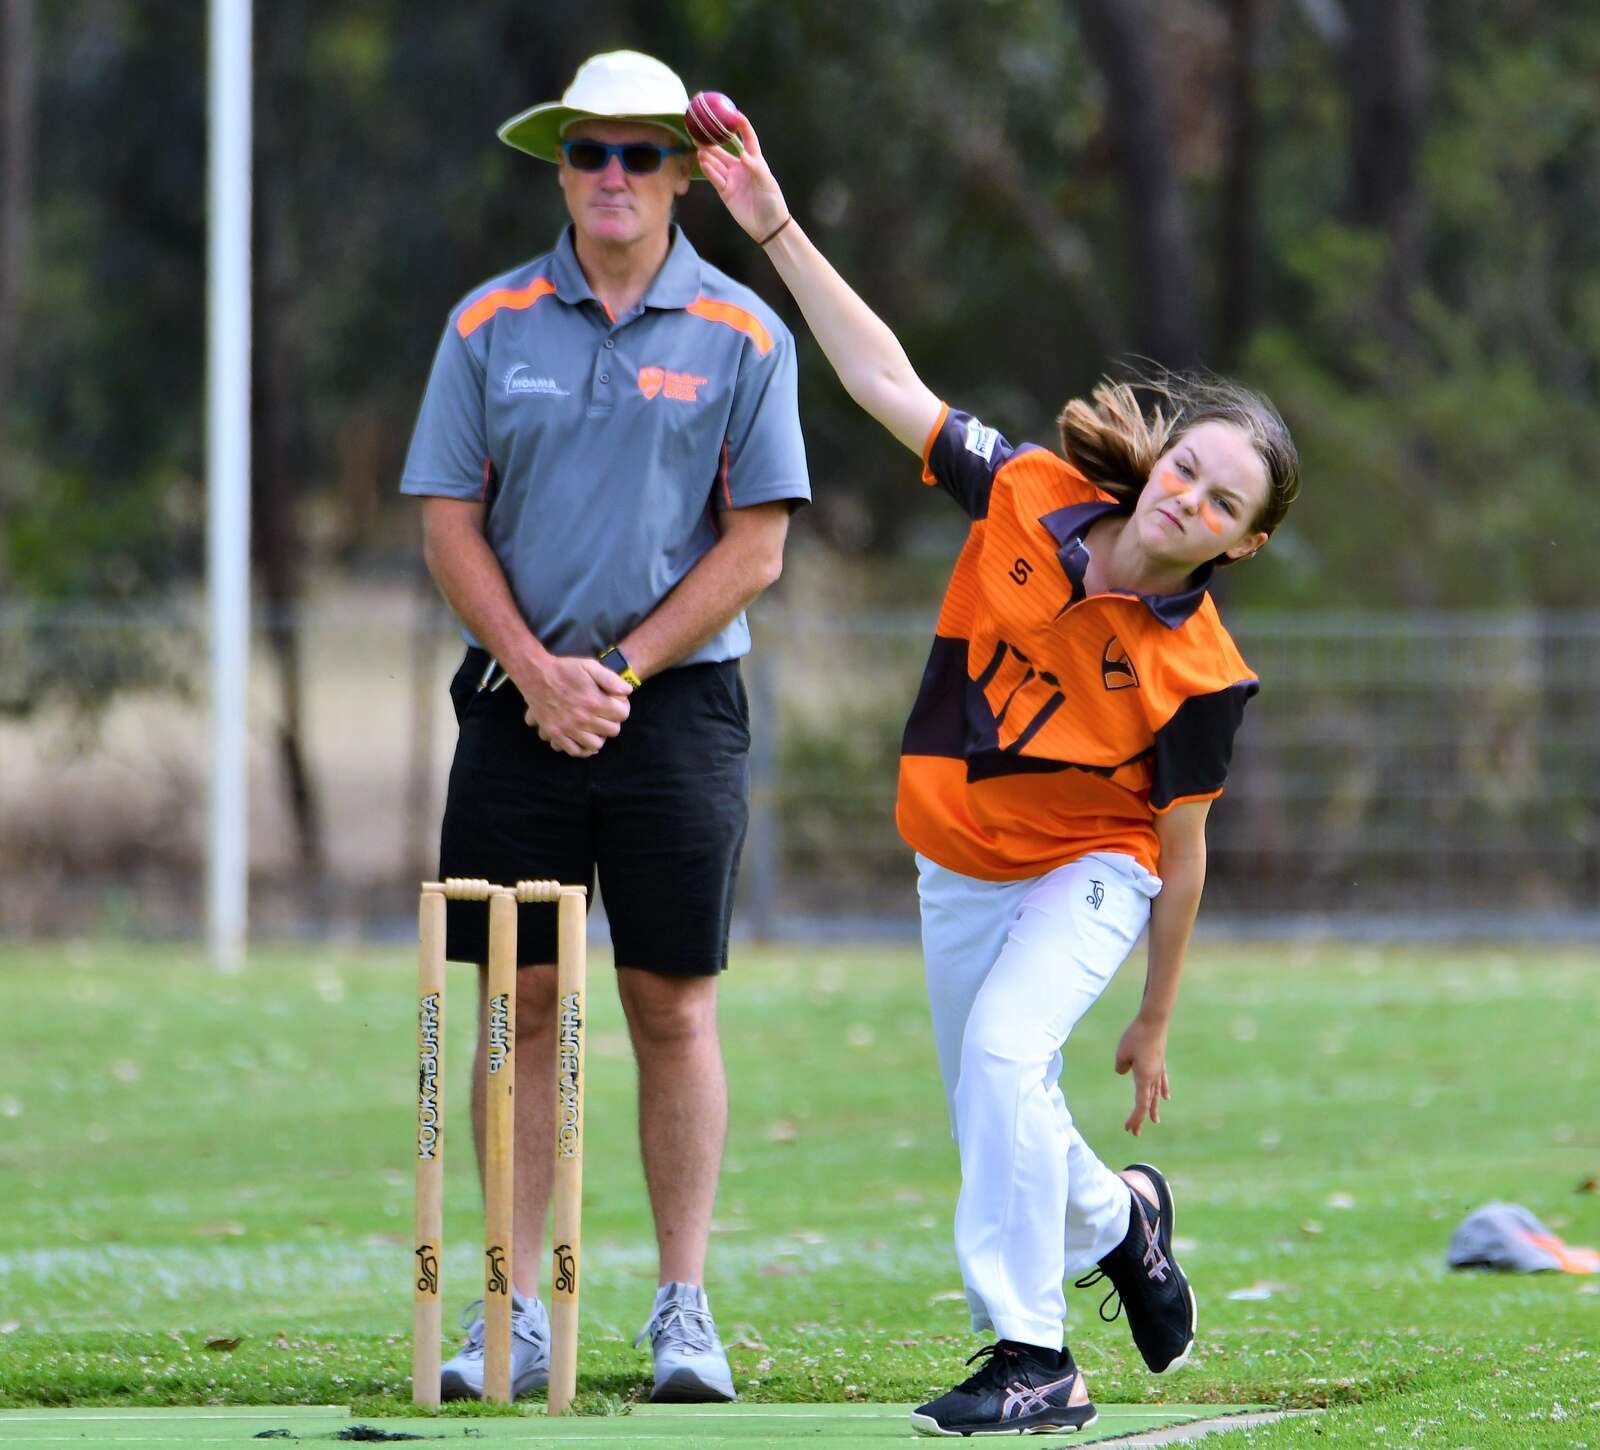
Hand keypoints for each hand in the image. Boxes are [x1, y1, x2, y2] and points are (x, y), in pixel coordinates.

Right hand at [517, 656, 630, 757]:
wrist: (535, 675)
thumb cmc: (564, 669)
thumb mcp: (590, 666)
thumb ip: (610, 679)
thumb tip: (627, 692)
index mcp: (594, 701)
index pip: (622, 715)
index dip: (622, 709)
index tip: (617, 705)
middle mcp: (583, 718)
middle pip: (612, 731)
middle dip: (612, 722)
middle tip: (606, 716)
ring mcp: (569, 728)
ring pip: (596, 745)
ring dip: (598, 736)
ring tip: (595, 728)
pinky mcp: (556, 734)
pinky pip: (574, 751)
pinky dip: (582, 749)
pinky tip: (583, 740)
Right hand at [697, 114, 789, 244]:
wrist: (768, 226)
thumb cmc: (772, 201)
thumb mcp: (768, 183)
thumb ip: (756, 168)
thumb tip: (743, 155)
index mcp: (754, 161)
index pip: (748, 139)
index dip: (742, 127)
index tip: (734, 114)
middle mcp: (740, 167)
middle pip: (724, 151)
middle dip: (713, 142)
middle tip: (702, 131)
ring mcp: (731, 179)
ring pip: (716, 164)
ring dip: (708, 155)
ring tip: (698, 146)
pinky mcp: (725, 192)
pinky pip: (715, 178)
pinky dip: (708, 170)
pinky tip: (702, 162)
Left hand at [1114, 1016, 1170, 1136]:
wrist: (1154, 1020)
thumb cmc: (1136, 1036)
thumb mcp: (1121, 1053)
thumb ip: (1121, 1066)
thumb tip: (1123, 1071)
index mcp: (1144, 1079)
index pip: (1139, 1104)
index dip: (1134, 1118)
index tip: (1128, 1129)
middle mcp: (1153, 1077)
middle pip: (1147, 1103)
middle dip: (1140, 1118)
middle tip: (1135, 1133)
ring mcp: (1158, 1069)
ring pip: (1156, 1094)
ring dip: (1153, 1107)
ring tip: (1155, 1120)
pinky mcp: (1160, 1061)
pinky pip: (1161, 1081)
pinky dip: (1162, 1090)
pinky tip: (1166, 1096)